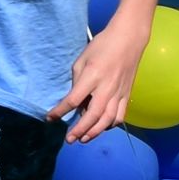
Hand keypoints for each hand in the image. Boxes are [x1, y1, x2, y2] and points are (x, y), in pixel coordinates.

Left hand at [56, 16, 146, 141]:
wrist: (129, 39)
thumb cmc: (102, 46)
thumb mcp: (82, 59)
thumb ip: (77, 80)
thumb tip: (74, 99)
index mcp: (92, 76)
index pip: (74, 100)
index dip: (60, 111)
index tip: (50, 118)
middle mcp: (106, 88)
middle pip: (92, 115)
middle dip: (79, 130)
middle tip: (69, 139)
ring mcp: (119, 93)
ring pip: (108, 120)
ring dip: (95, 132)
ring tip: (84, 139)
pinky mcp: (127, 95)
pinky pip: (120, 115)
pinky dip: (110, 125)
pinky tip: (102, 127)